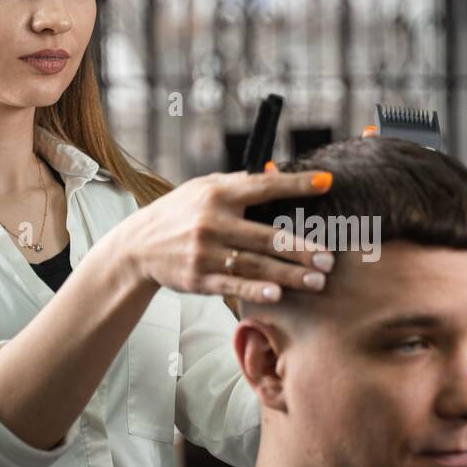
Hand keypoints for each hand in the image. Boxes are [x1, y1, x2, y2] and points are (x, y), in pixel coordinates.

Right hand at [109, 169, 336, 302]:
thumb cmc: (180, 213)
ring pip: (255, 265)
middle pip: (265, 236)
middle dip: (301, 249)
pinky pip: (232, 286)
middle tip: (329, 258)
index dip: (296, 184)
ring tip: (318, 281)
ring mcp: (204, 252)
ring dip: (289, 275)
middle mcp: (212, 222)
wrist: (137, 246)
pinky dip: (255, 291)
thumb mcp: (202, 188)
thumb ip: (239, 182)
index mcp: (217, 194)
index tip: (326, 182)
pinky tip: (277, 295)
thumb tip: (277, 171)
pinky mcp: (198, 278)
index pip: (263, 187)